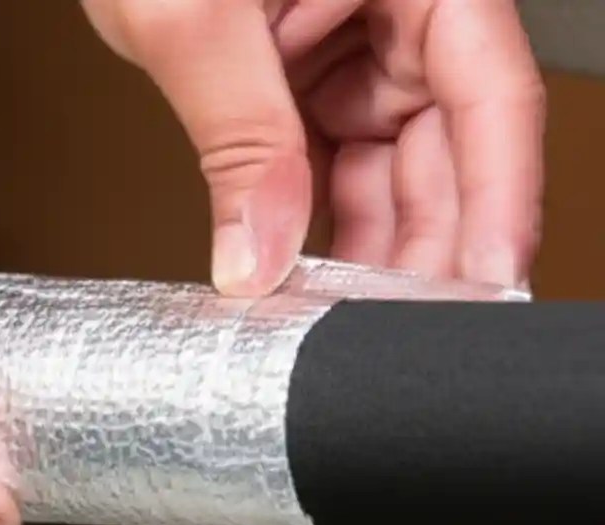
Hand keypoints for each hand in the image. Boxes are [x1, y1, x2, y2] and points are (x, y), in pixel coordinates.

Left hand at [85, 0, 544, 294]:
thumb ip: (238, 132)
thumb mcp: (192, 17)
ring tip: (344, 315)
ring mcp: (355, 44)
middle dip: (424, 246)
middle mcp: (400, 10)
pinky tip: (306, 271)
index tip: (482, 285)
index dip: (499, 202)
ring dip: (371, 245)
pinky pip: (333, 159)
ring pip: (391, 167)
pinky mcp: (307, 72)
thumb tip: (260, 250)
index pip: (492, 98)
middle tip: (392, 326)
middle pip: (447, 148)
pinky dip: (316, 217)